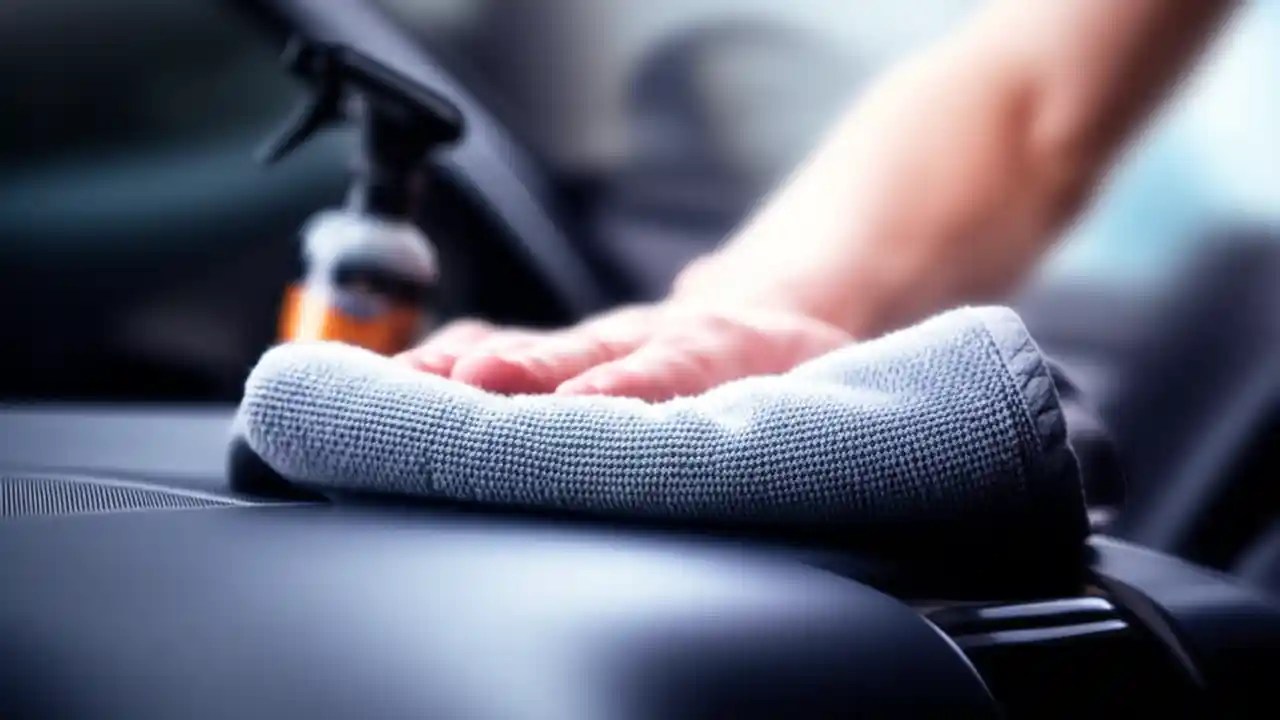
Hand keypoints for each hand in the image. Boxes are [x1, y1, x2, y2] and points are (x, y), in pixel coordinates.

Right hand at [397, 302, 851, 400]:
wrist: (770, 308)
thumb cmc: (787, 365)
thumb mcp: (816, 389)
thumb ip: (789, 418)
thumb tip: (779, 468)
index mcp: (711, 350)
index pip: (665, 367)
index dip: (625, 384)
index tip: (583, 400)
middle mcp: (642, 338)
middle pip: (579, 352)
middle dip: (528, 371)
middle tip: (473, 382)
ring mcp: (598, 340)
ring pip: (529, 348)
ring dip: (469, 365)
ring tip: (409, 382)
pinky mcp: (565, 347)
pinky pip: (501, 347)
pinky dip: (449, 362)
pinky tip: (397, 379)